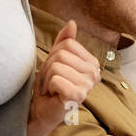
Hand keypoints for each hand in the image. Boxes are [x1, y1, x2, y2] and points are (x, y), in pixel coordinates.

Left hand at [26, 21, 100, 135]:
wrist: (40, 111)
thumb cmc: (49, 86)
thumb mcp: (55, 59)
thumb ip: (64, 42)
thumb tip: (72, 23)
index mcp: (92, 63)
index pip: (68, 44)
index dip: (54, 55)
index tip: (55, 71)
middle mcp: (95, 74)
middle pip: (61, 54)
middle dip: (48, 67)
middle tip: (51, 82)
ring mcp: (88, 85)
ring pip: (57, 66)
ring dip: (47, 78)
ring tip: (51, 89)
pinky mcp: (79, 95)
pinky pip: (56, 78)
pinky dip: (48, 86)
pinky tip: (52, 95)